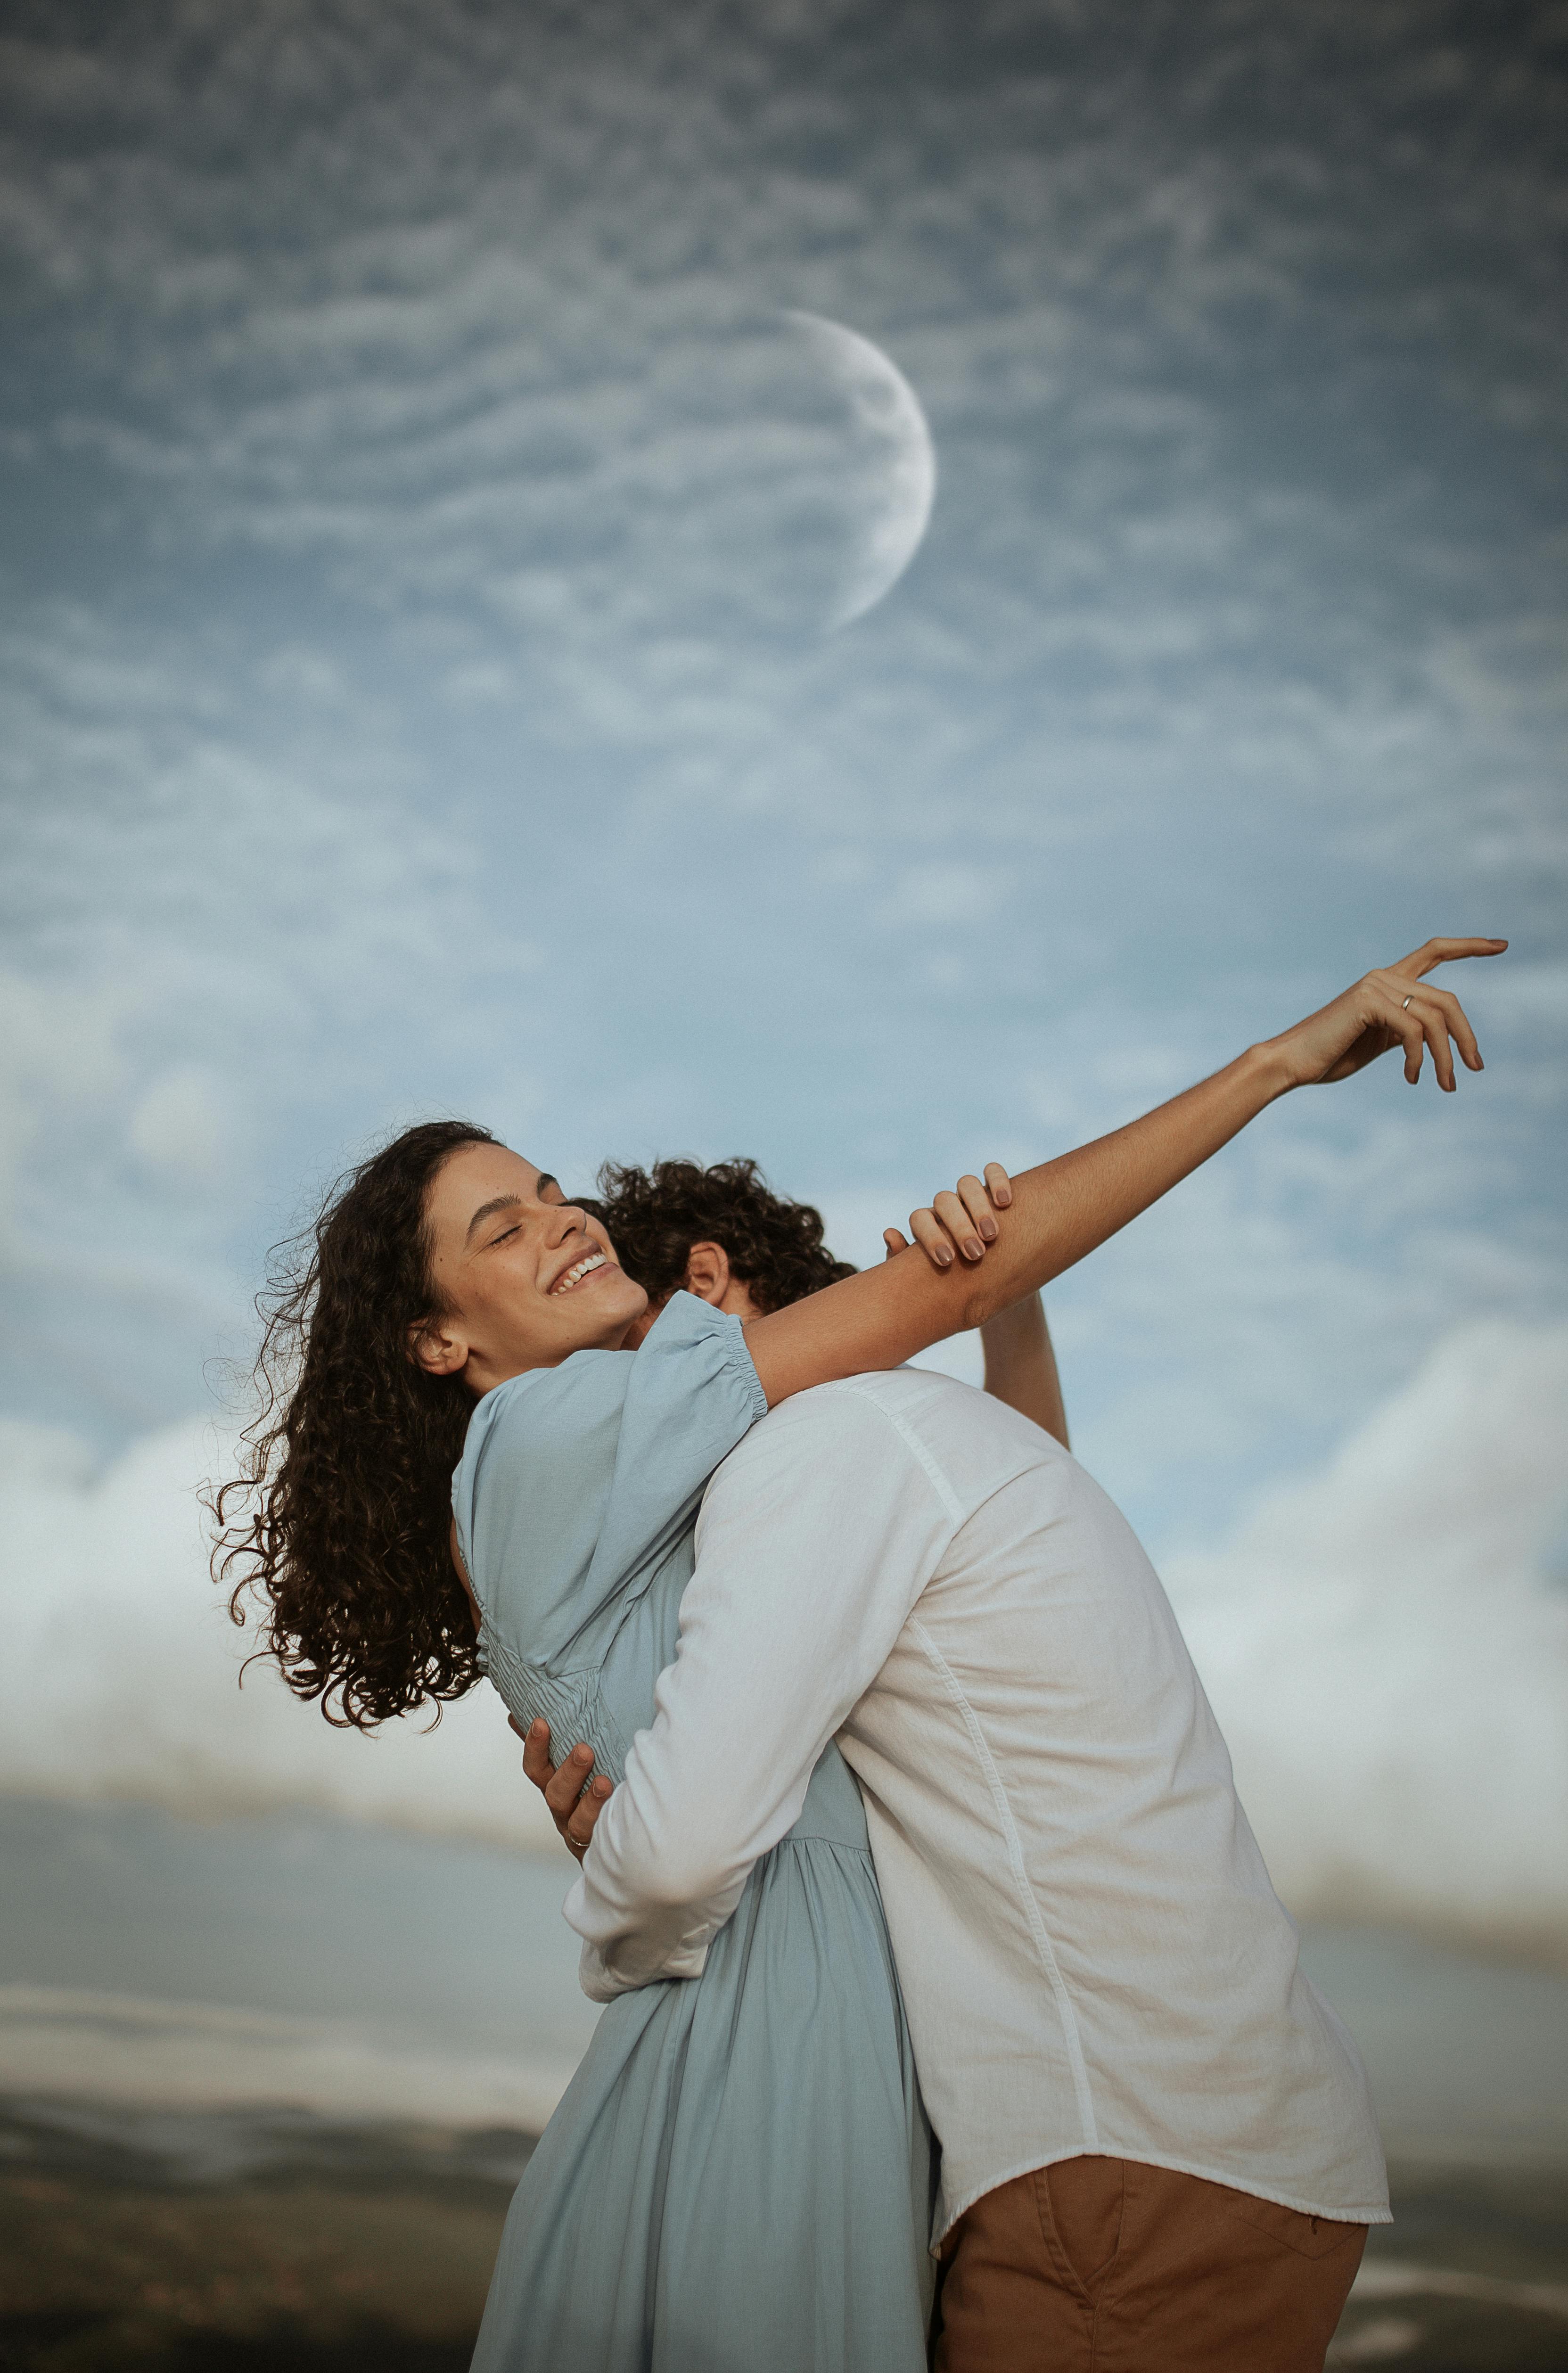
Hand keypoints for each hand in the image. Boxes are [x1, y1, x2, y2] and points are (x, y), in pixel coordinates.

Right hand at [516, 1715, 612, 1861]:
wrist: (622, 1833)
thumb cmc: (597, 1782)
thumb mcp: (579, 1759)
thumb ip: (560, 1734)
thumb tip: (530, 1704)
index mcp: (554, 1784)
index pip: (536, 1767)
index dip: (535, 1746)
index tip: (541, 1722)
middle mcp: (564, 1809)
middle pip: (555, 1794)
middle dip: (568, 1772)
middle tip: (584, 1751)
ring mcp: (580, 1831)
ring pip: (578, 1821)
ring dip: (590, 1801)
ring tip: (605, 1783)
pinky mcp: (601, 1847)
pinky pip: (603, 1839)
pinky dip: (610, 1822)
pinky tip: (622, 1805)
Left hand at [883, 1162, 1013, 1268]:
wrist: (986, 1273)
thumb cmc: (953, 1279)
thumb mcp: (930, 1277)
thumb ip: (904, 1259)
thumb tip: (890, 1233)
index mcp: (928, 1224)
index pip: (920, 1219)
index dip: (931, 1238)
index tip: (947, 1261)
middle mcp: (947, 1206)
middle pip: (944, 1201)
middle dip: (959, 1227)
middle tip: (975, 1254)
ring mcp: (969, 1195)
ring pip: (967, 1183)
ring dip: (979, 1207)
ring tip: (991, 1236)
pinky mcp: (994, 1187)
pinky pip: (992, 1171)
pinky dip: (998, 1181)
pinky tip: (1005, 1203)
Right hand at [1271, 937, 1506, 1092]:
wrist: (1292, 1062)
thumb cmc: (1331, 1055)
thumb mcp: (1380, 1041)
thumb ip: (1406, 1031)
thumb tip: (1437, 1040)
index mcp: (1388, 981)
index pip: (1434, 952)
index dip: (1469, 947)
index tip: (1502, 945)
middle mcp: (1384, 976)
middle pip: (1447, 1001)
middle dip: (1466, 1036)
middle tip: (1476, 1068)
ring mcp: (1376, 986)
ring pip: (1434, 1020)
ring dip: (1445, 1057)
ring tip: (1446, 1086)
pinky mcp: (1368, 1001)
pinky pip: (1413, 1030)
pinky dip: (1419, 1059)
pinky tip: (1411, 1078)